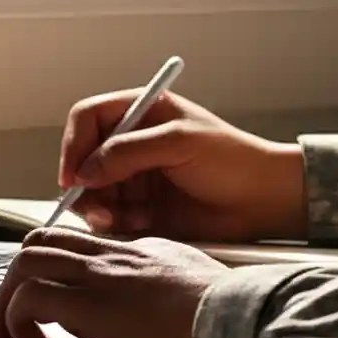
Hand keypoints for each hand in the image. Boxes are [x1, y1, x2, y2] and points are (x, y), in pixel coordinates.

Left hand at [0, 227, 227, 337]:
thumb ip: (158, 273)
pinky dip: (18, 322)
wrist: (231, 317)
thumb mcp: (185, 274)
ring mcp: (97, 276)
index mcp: (132, 248)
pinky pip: (29, 300)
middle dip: (14, 279)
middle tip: (13, 315)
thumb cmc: (220, 307)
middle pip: (38, 243)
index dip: (48, 266)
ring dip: (5, 302)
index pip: (72, 240)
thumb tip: (144, 288)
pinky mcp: (89, 305)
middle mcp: (109, 255)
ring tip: (11, 335)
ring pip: (23, 264)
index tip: (44, 296)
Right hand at [59, 89, 305, 241]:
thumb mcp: (179, 143)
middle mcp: (134, 142)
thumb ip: (128, 152)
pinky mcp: (144, 208)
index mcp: (141, 112)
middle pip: (85, 159)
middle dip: (85, 185)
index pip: (89, 118)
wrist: (263, 200)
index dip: (75, 144)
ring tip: (119, 220)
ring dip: (99, 208)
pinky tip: (138, 224)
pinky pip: (112, 216)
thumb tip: (85, 171)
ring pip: (94, 192)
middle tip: (97, 208)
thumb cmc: (232, 159)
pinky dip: (116, 223)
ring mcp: (138, 177)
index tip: (73, 175)